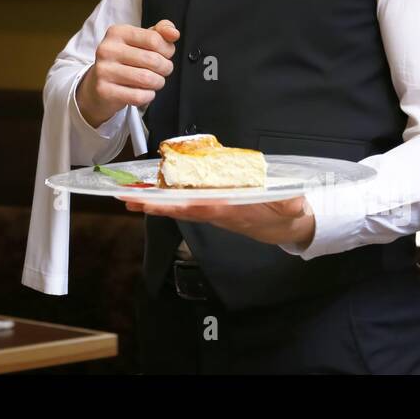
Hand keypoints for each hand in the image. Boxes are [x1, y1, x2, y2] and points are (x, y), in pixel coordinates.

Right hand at [76, 20, 179, 127]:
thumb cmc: (123, 61)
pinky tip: (143, 92)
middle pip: (152, 60)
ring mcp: (104, 70)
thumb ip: (159, 32)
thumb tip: (173, 33)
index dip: (167, 50)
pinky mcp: (104, 91)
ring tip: (154, 82)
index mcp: (117, 32)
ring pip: (147, 79)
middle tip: (162, 71)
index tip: (165, 55)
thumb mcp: (139, 41)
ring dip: (158, 83)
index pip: (154, 39)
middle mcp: (107, 49)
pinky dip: (148, 96)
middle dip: (165, 68)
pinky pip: (138, 96)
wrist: (97, 85)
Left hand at [123, 195, 315, 252]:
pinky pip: (187, 202)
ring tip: (131, 196)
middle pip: (181, 208)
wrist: (289, 224)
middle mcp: (217, 212)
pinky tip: (154, 194)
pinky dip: (169, 198)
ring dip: (156, 202)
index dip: (176, 206)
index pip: (200, 208)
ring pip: (180, 205)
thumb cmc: (286, 212)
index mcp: (232, 211)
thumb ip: (291, 204)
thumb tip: (293, 202)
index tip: (154, 203)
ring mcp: (214, 209)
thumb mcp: (292, 207)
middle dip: (154, 205)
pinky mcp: (214, 205)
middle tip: (127, 199)